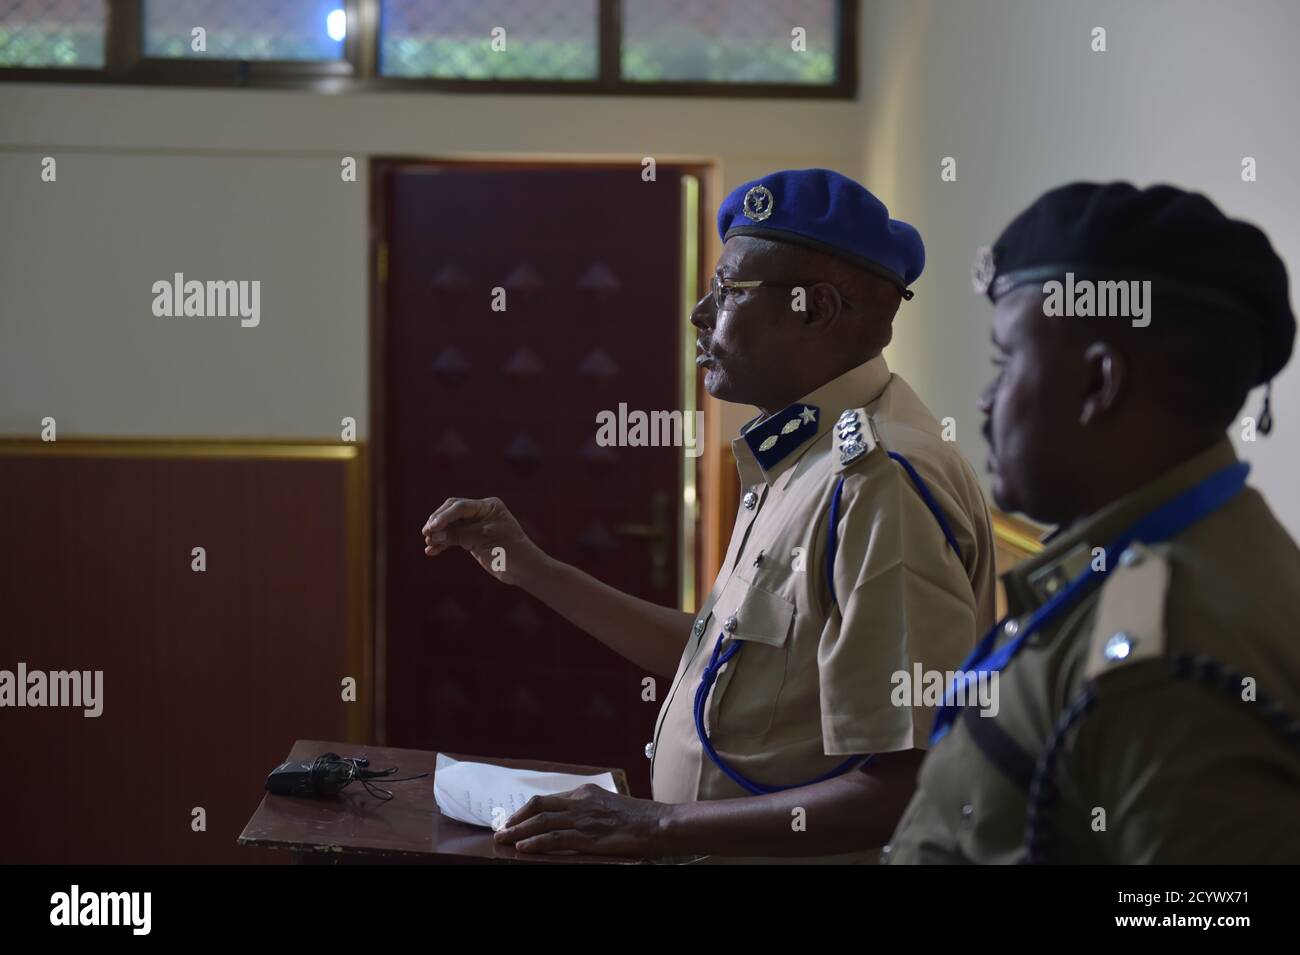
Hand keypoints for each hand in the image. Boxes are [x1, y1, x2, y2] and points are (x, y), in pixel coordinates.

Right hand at [421, 496, 542, 586]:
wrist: (523, 569)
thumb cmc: (509, 550)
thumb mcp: (483, 540)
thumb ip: (459, 535)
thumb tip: (434, 535)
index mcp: (488, 506)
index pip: (460, 506)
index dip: (444, 516)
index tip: (432, 528)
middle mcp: (481, 513)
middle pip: (452, 512)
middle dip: (438, 522)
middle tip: (427, 533)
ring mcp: (476, 526)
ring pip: (450, 525)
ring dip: (439, 534)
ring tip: (428, 543)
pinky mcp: (472, 539)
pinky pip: (453, 538)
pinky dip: (443, 544)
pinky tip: (431, 551)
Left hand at [493, 784, 670, 856]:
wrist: (658, 824)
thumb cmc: (640, 819)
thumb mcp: (610, 807)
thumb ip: (590, 810)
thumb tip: (571, 823)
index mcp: (586, 792)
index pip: (549, 799)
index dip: (527, 810)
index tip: (515, 820)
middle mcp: (581, 801)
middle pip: (538, 805)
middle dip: (516, 818)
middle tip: (501, 830)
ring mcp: (584, 818)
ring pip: (542, 821)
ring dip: (518, 831)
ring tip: (502, 840)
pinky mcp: (588, 835)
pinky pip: (555, 838)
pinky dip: (535, 842)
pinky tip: (522, 848)